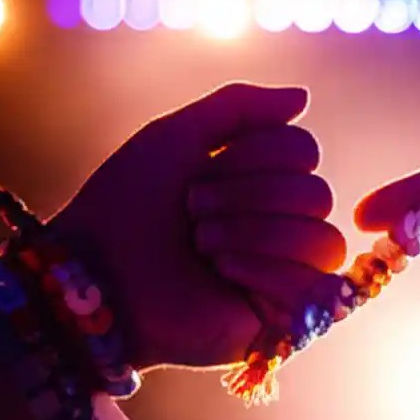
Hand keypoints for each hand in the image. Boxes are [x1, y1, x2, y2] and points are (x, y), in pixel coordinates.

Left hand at [49, 83, 345, 371]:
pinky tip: (223, 273)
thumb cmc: (126, 206)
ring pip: (324, 240)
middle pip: (317, 194)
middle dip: (248, 196)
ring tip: (204, 245)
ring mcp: (284, 275)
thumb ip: (240, 107)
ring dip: (255, 233)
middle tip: (193, 211)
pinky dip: (268, 271)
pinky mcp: (282, 321)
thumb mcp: (179, 136)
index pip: (304, 151)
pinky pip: (317, 286)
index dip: (258, 153)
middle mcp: (279, 226)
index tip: (200, 170)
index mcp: (260, 182)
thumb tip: (304, 97)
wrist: (94, 274)